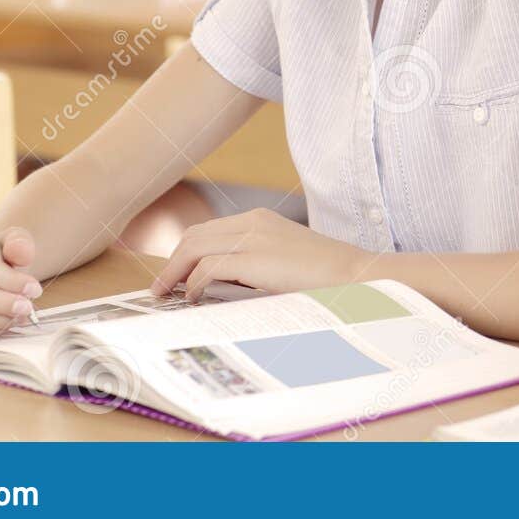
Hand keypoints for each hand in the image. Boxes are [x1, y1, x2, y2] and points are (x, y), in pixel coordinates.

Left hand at [150, 208, 364, 299]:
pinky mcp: (254, 257)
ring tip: (167, 294)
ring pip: (193, 247)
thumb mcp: (285, 264)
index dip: (185, 253)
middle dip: (172, 261)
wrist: (358, 277)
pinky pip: (207, 266)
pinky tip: (193, 297)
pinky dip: (193, 282)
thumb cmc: (327, 278)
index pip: (208, 231)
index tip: (174, 276)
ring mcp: (253, 237)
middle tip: (161, 288)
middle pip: (194, 235)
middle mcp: (252, 222)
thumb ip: (255, 267)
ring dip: (174, 272)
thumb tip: (220, 287)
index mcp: (261, 220)